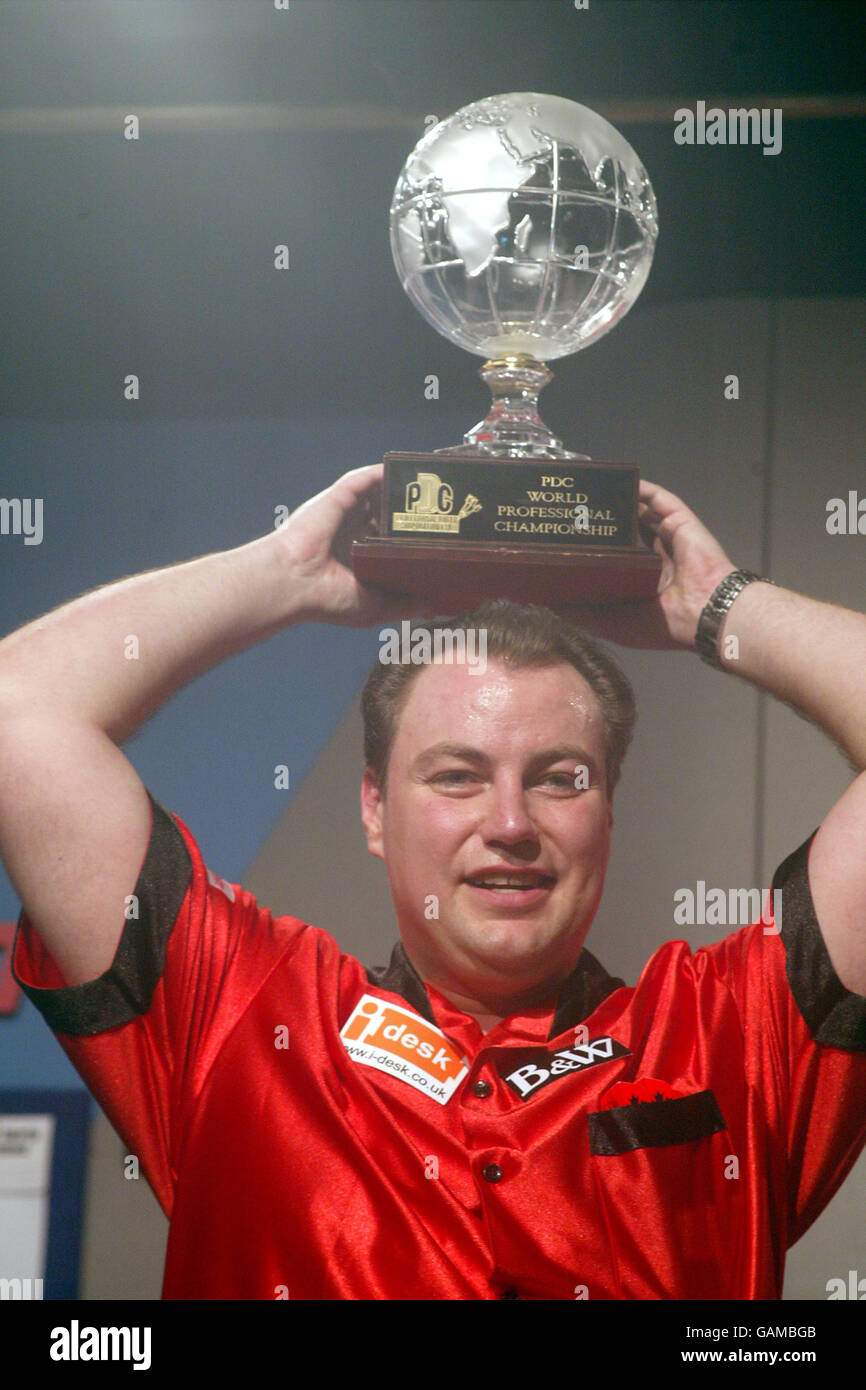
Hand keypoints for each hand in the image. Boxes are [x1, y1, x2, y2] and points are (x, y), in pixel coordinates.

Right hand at [275, 463, 437, 627]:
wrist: (296, 582)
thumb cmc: (328, 599)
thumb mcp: (375, 607)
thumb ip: (403, 605)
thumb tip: (432, 606)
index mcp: (358, 559)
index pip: (389, 545)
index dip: (410, 540)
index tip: (438, 539)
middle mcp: (352, 533)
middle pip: (387, 516)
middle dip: (410, 514)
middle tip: (441, 512)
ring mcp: (345, 514)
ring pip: (378, 494)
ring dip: (401, 490)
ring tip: (430, 487)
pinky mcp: (339, 497)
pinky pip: (364, 478)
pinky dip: (383, 472)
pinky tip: (404, 470)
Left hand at [556, 480, 735, 649]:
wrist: (702, 613)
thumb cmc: (662, 624)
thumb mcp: (613, 624)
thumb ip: (583, 613)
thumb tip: (548, 602)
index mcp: (641, 580)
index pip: (612, 558)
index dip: (592, 548)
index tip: (563, 540)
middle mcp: (654, 555)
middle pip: (622, 530)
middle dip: (600, 521)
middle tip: (570, 513)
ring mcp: (667, 534)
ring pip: (637, 509)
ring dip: (615, 500)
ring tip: (587, 492)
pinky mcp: (678, 519)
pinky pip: (656, 496)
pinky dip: (638, 487)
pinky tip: (615, 481)